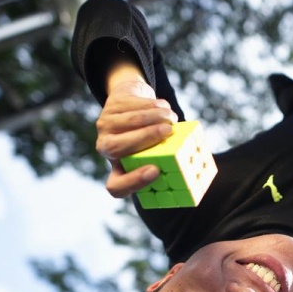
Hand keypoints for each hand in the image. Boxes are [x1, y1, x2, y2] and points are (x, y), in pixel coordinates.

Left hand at [95, 79, 177, 197]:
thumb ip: (166, 156)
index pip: (116, 187)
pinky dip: (153, 105)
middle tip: (168, 132)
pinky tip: (164, 108)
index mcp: (118, 170)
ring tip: (171, 118)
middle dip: (145, 138)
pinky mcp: (111, 106)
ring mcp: (105, 126)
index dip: (133, 182)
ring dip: (154, 117)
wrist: (134, 105)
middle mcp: (106, 150)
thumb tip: (187, 156)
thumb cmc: (151, 136)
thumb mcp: (156, 152)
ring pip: (128, 121)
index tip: (155, 171)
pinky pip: (132, 105)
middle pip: (115, 149)